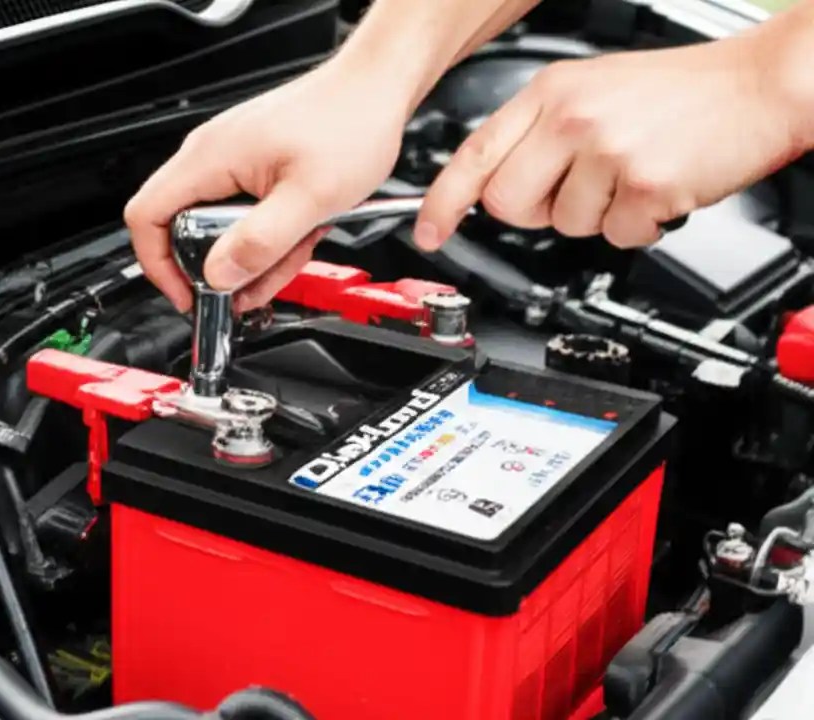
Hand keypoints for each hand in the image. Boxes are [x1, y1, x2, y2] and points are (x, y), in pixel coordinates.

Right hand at [124, 62, 408, 312]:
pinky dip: (270, 235)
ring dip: (256, 252)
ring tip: (294, 249)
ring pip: (221, 228)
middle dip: (224, 265)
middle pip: (184, 231)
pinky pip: (245, 214)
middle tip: (257, 281)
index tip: (187, 295)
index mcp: (209, 158)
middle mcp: (210, 155)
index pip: (146, 217)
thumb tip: (219, 275)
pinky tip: (299, 232)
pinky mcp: (253, 166)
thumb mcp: (310, 197)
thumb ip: (261, 242)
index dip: (157, 266)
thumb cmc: (349, 123)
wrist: (376, 89)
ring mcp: (231, 160)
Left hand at [415, 27, 813, 250]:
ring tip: (632, 176)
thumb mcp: (591, 92)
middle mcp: (571, 119)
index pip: (473, 155)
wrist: (759, 86)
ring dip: (598, 216)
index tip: (428, 232)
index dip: (442, 202)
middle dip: (539, 212)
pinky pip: (615, 236)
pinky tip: (657, 189)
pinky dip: (638, 226)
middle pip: (509, 205)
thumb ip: (539, 133)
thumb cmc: (680, 93)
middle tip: (580, 189)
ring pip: (564, 226)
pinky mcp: (644, 184)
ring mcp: (606, 150)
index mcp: (550, 94)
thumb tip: (494, 185)